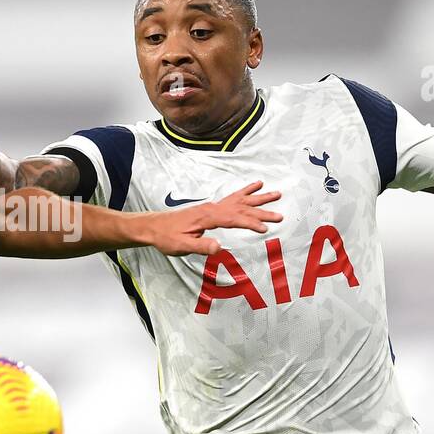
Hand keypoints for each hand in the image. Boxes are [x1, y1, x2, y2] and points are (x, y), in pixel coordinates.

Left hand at [147, 181, 282, 255]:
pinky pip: (233, 197)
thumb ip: (201, 246)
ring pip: (240, 200)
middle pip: (241, 208)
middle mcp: (212, 208)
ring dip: (259, 198)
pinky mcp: (211, 208)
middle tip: (280, 215)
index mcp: (207, 217)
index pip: (234, 219)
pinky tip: (256, 186)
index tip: (265, 228)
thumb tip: (219, 247)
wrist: (153, 227)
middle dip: (261, 212)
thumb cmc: (166, 237)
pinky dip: (246, 192)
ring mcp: (212, 206)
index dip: (250, 223)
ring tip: (277, 194)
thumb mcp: (181, 246)